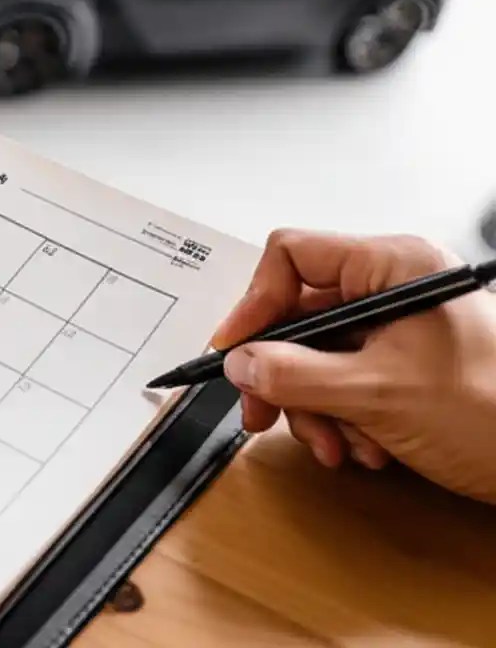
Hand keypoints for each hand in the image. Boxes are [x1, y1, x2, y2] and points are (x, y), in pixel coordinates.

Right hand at [213, 230, 495, 503]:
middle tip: (262, 411)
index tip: (235, 350)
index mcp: (393, 266)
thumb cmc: (495, 411)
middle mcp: (393, 288)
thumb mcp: (376, 393)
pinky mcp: (403, 365)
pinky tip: (364, 446)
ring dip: (314, 407)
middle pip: (299, 316)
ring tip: (335, 444)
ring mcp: (399, 327)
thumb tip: (242, 363)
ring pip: (316, 356)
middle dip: (282, 375)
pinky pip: (343, 380)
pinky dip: (342, 417)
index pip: (292, 257)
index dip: (255, 303)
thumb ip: (295, 374)